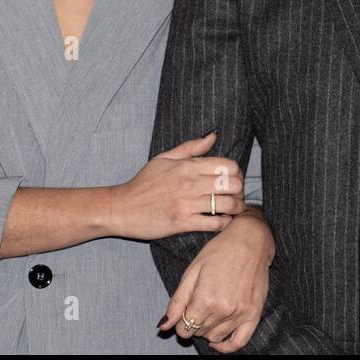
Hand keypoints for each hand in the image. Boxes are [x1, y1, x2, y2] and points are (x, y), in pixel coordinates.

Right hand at [110, 132, 243, 239]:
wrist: (121, 207)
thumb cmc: (142, 183)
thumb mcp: (163, 158)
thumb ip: (191, 148)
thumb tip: (213, 136)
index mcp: (187, 165)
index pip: (228, 165)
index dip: (236, 173)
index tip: (232, 180)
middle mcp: (189, 183)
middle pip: (233, 184)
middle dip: (239, 191)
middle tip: (236, 196)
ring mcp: (186, 203)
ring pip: (227, 204)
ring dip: (236, 209)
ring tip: (233, 210)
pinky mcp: (182, 222)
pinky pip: (214, 223)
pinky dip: (224, 223)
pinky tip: (222, 222)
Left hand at [160, 205, 274, 351]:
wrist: (251, 240)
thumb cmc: (220, 250)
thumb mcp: (192, 271)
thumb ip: (177, 301)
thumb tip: (163, 326)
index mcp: (205, 298)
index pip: (184, 328)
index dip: (179, 323)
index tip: (182, 314)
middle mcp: (223, 309)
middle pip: (198, 332)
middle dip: (192, 324)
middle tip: (196, 307)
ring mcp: (240, 313)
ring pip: (215, 337)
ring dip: (207, 330)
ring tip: (208, 314)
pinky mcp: (254, 314)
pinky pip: (239, 342)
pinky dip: (226, 347)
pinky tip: (217, 342)